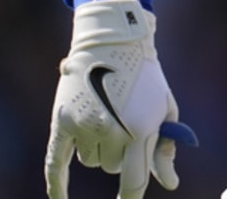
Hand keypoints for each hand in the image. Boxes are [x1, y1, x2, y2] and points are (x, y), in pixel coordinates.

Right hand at [45, 0, 197, 198]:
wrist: (113, 41)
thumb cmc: (146, 77)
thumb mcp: (164, 108)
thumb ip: (165, 148)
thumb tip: (170, 184)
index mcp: (140, 130)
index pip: (134, 181)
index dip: (131, 197)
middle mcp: (111, 132)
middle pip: (111, 167)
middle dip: (119, 152)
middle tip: (123, 121)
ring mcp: (84, 127)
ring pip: (90, 161)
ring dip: (98, 149)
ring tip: (106, 115)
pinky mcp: (62, 121)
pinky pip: (56, 164)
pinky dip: (57, 184)